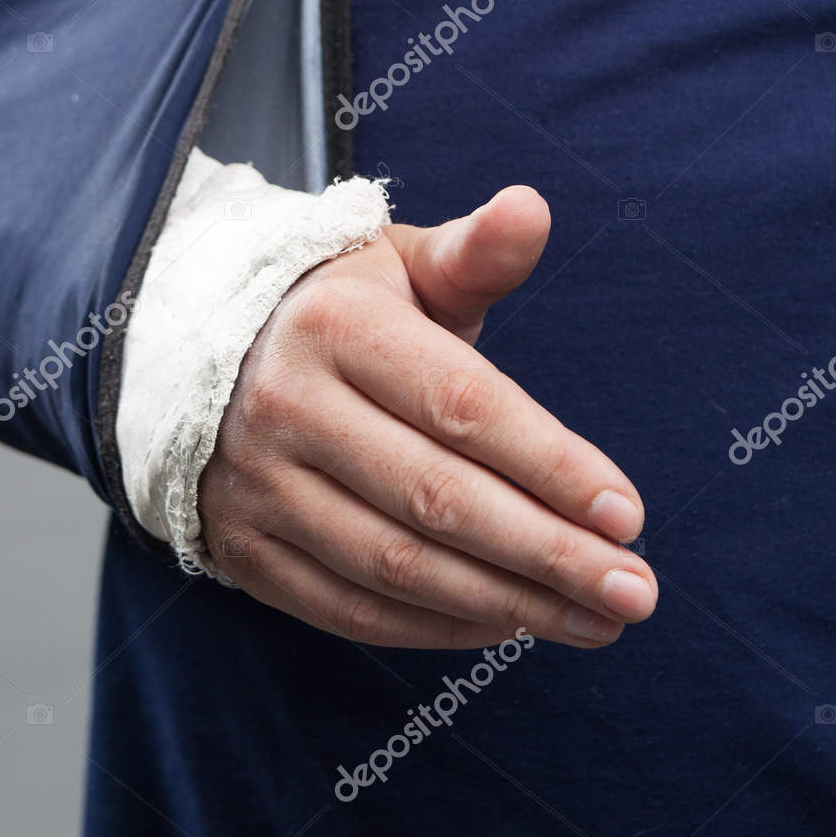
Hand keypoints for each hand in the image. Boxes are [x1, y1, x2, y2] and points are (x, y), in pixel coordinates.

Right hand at [199, 186, 656, 648]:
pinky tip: (510, 624)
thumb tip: (532, 208)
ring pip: (396, 565)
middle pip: (435, 498)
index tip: (629, 513)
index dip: (550, 464)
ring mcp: (256, 484)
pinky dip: (437, 628)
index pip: (460, 406)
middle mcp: (285, 406)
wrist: (200, 352)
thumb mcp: (402, 264)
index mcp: (335, 325)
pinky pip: (349, 608)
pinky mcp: (242, 547)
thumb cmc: (340, 308)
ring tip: (596, 620)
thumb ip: (475, 253)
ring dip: (508, 603)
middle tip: (635, 591)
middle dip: (549, 553)